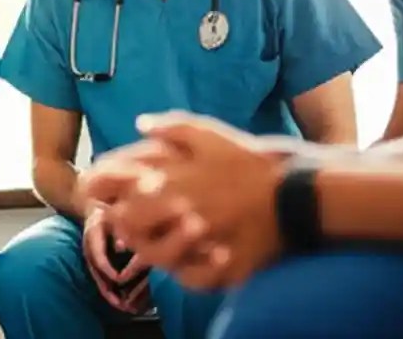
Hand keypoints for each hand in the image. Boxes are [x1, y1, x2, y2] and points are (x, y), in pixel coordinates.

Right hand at [82, 207, 149, 312]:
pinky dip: (109, 288)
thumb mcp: (113, 212)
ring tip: (122, 307)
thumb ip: (117, 229)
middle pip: (96, 271)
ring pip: (97, 276)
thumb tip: (121, 248)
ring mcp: (91, 253)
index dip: (106, 268)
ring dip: (109, 293)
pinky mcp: (96, 258)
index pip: (97, 254)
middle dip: (107, 289)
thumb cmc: (108, 206)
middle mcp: (89, 246)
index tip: (118, 279)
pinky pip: (101, 275)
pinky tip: (120, 299)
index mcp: (93, 233)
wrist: (94, 200)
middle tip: (121, 304)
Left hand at [92, 112, 287, 289]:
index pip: (120, 194)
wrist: (297, 193)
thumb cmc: (251, 161)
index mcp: (173, 180)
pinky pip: (191, 279)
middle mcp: (182, 211)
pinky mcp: (224, 266)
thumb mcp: (211, 134)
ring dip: (149, 250)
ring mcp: (203, 242)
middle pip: (130, 227)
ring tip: (152, 243)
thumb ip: (172, 127)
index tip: (105, 196)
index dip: (106, 197)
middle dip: (123, 226)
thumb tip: (140, 123)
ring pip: (156, 256)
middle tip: (127, 224)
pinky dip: (184, 273)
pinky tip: (185, 262)